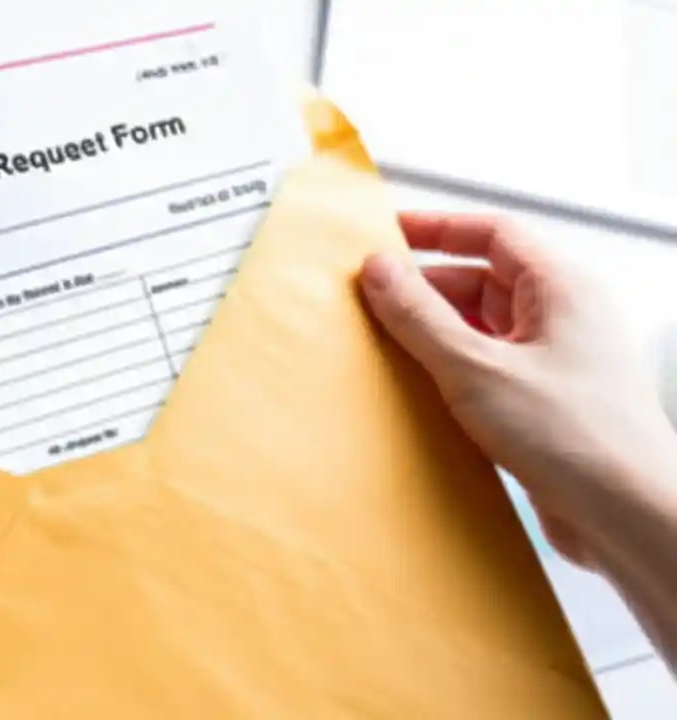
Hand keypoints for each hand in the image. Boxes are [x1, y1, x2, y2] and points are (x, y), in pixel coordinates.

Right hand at [359, 213, 676, 567]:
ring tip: (383, 344)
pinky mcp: (544, 403)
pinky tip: (416, 389)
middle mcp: (563, 317)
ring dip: (433, 334)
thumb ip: (420, 316)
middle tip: (370, 299)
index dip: (437, 228)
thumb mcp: (476, 368)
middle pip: (482, 281)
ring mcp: (555, 361)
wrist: (628, 516)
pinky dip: (449, 371)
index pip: (493, 233)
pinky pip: (486, 369)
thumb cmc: (575, 437)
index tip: (386, 234)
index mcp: (561, 288)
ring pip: (481, 328)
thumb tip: (378, 268)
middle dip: (425, 289)